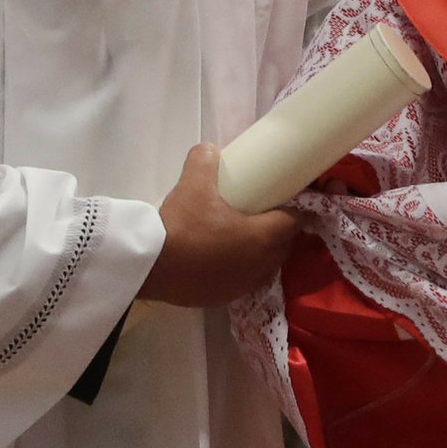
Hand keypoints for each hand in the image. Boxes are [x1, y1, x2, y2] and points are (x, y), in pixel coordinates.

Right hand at [140, 144, 296, 307]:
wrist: (150, 267)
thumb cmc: (180, 226)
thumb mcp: (192, 185)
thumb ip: (204, 161)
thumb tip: (209, 149)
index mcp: (262, 237)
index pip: (294, 222)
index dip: (296, 210)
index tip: (289, 200)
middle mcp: (260, 265)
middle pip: (284, 246)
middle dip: (280, 231)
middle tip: (267, 214)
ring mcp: (244, 285)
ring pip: (266, 267)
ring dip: (263, 253)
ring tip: (246, 236)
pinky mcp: (225, 298)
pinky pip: (246, 281)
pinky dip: (243, 269)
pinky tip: (226, 259)